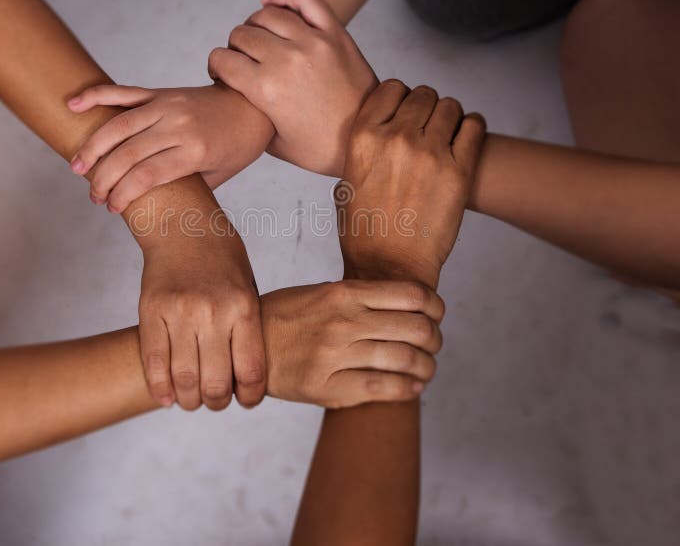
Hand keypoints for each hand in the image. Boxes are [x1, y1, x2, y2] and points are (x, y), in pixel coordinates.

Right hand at [67, 82, 273, 212]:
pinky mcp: (161, 93)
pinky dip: (96, 96)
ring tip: (77, 168)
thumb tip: (152, 205)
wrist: (253, 106)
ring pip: (118, 125)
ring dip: (93, 147)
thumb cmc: (237, 146)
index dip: (123, 194)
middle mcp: (178, 124)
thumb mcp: (218, 174)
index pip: (147, 175)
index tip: (112, 208)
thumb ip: (186, 186)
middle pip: (128, 153)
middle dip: (104, 178)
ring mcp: (167, 105)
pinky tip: (72, 105)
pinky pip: (123, 92)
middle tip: (94, 196)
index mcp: (195, 150)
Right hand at [135, 193, 264, 410]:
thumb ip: (245, 331)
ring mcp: (179, 312)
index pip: (250, 372)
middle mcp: (212, 312)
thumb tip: (242, 380)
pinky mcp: (150, 311)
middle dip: (217, 402)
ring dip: (190, 400)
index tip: (246, 399)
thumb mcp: (248, 289)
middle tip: (216, 401)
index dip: (250, 397)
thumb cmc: (221, 259)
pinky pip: (153, 362)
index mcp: (244, 307)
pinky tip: (168, 396)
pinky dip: (160, 388)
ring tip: (193, 399)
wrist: (183, 225)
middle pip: (215, 383)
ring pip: (183, 379)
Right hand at [208, 0, 377, 176]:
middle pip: (241, 34)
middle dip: (235, 48)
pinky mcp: (334, 33)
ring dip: (256, 25)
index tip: (223, 75)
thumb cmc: (321, 147)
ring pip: (267, 14)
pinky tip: (273, 4)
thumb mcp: (273, 143)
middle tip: (244, 62)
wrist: (366, 138)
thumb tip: (233, 93)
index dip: (216, 67)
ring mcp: (312, 42)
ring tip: (261, 40)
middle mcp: (286, 60)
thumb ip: (249, 114)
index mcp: (266, 89)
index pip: (222, 59)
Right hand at [262, 279, 444, 407]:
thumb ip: (362, 298)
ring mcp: (335, 355)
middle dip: (435, 339)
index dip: (436, 307)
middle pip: (417, 328)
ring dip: (427, 367)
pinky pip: (382, 389)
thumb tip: (412, 307)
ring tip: (427, 369)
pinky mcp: (326, 387)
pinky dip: (408, 389)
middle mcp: (343, 321)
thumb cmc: (287, 317)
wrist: (245, 345)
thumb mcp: (322, 292)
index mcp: (345, 293)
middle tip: (433, 345)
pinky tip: (413, 387)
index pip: (412, 295)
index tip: (437, 316)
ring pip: (404, 360)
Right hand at [338, 80, 486, 286]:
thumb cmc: (364, 229)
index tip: (405, 113)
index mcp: (364, 137)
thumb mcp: (347, 179)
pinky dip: (472, 127)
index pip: (391, 88)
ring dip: (450, 117)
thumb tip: (385, 124)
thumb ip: (366, 145)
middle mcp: (397, 139)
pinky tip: (465, 139)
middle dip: (426, 107)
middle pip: (423, 94)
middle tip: (428, 128)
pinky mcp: (459, 170)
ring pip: (450, 106)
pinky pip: (474, 126)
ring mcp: (430, 153)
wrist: (389, 267)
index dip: (401, 98)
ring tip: (447, 136)